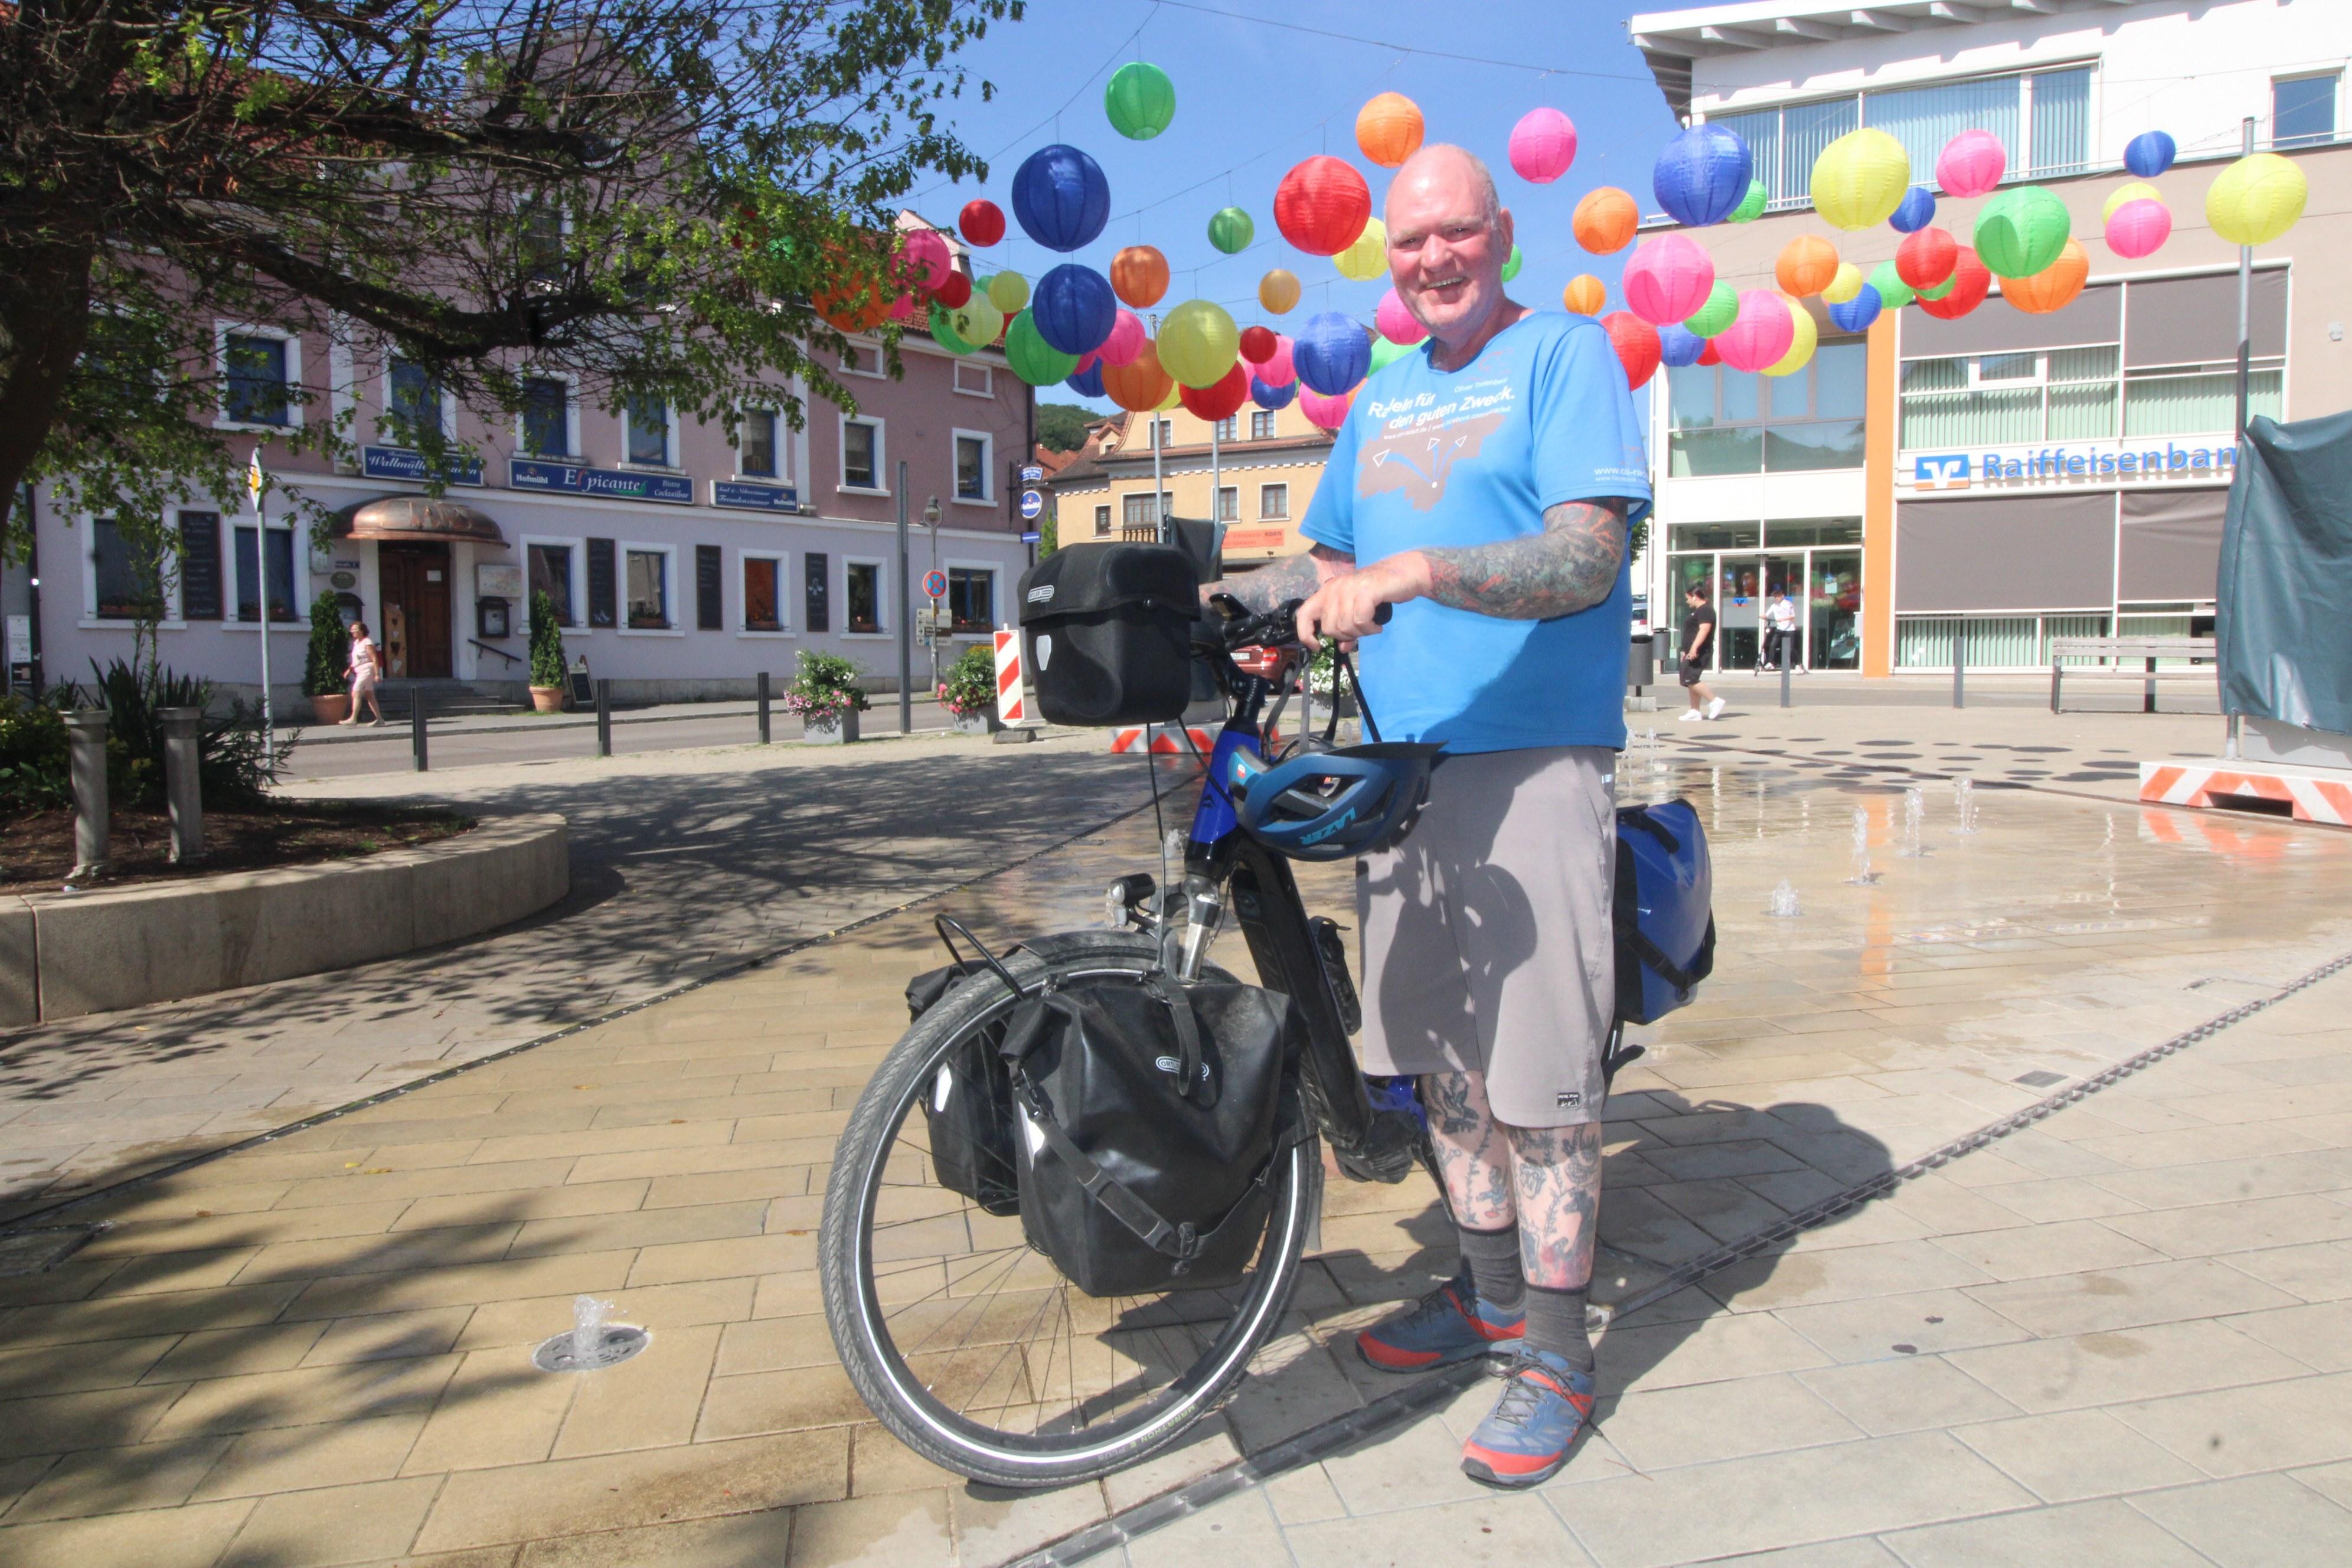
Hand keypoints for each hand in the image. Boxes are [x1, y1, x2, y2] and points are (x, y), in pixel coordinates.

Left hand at [1297, 554, 1425, 643]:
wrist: (1404, 573)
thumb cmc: (1380, 593)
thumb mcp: (1358, 612)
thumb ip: (1347, 629)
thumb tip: (1342, 648)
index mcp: (1327, 591)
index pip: (1304, 614)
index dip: (1305, 634)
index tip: (1317, 647)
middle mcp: (1334, 588)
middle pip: (1329, 627)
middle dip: (1346, 636)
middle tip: (1361, 631)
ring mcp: (1349, 588)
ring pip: (1345, 626)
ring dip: (1361, 633)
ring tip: (1372, 626)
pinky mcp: (1365, 592)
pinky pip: (1360, 621)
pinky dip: (1370, 628)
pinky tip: (1377, 625)